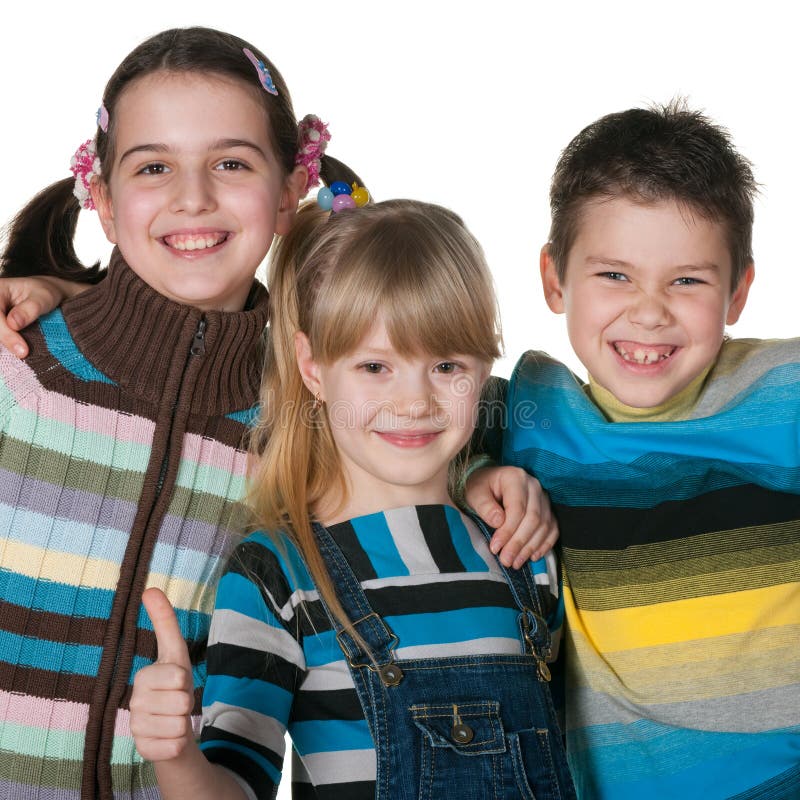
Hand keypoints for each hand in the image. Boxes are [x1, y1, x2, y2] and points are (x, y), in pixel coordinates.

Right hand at [0, 276, 83, 356]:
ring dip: (6, 345)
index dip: (6, 334)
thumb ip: (30, 309)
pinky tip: (18, 352)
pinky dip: (8, 347)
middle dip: (5, 341)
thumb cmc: (46, 294)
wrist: (48, 297)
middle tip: (24, 354)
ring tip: (23, 353)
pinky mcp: (1, 326)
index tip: (23, 350)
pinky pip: (1, 340)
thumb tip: (13, 324)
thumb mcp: (44, 297)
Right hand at [131, 588, 194, 761]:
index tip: (178, 680)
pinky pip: (175, 745)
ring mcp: (136, 729)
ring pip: (180, 724)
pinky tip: (170, 737)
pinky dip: (180, 742)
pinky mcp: (144, 751)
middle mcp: (134, 703)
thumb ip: (164, 621)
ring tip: (175, 718)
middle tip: (179, 701)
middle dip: (188, 701)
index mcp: (141, 677)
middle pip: (182, 701)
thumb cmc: (174, 685)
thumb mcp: (175, 651)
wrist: (171, 727)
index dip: (186, 679)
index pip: (178, 675)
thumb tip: (150, 588)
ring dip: (185, 722)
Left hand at [465, 466, 558, 568]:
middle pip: (533, 519)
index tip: (495, 548)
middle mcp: (534, 486)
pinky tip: (533, 556)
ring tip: (515, 563)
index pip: (517, 508)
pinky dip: (545, 544)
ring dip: (530, 547)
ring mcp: (544, 498)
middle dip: (519, 543)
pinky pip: (553, 528)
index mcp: (515, 477)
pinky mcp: (548, 509)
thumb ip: (484, 506)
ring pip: (544, 526)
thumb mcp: (475, 494)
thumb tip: (498, 522)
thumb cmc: (480, 487)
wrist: (489, 482)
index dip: (507, 531)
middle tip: (506, 560)